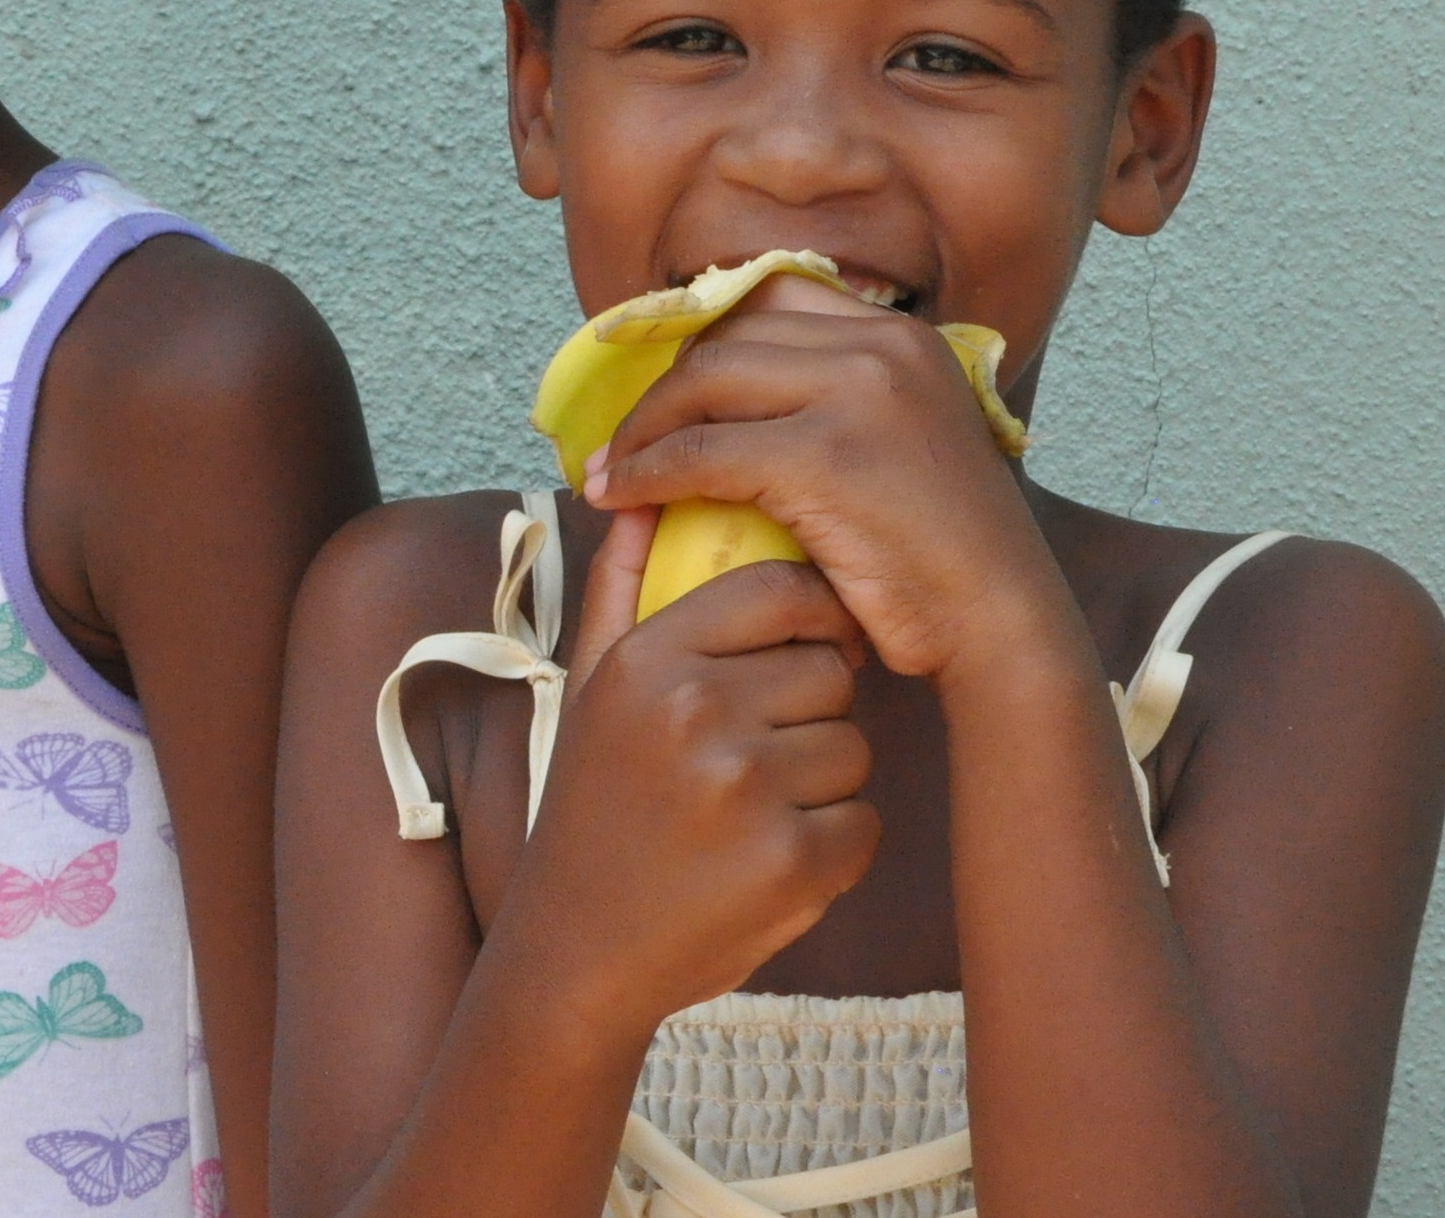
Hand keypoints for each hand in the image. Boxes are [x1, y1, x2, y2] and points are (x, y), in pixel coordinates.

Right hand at [497, 559, 878, 1031]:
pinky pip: (864, 822)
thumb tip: (639, 498)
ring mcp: (747, 789)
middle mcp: (696, 713)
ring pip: (855, 747)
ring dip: (823, 780)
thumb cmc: (593, 806)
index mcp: (649, 661)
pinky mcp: (794, 862)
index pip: (781, 591)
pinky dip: (833, 847)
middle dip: (809, 710)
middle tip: (751, 754)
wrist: (580, 946)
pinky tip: (768, 862)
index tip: (804, 647)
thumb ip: (619, 588)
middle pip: (831, 670)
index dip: (811, 615)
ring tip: (752, 811)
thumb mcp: (588, 689)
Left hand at [587, 273, 1069, 680]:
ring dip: (642, 430)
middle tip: (623, 439)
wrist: (1001, 623)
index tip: (666, 386)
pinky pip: (701, 451)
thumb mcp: (902, 442)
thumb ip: (838, 400)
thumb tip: (735, 390)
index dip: (705, 336)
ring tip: (611, 471)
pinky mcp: (824, 455)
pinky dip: (647, 473)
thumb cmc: (942, 555)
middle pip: (728, 338)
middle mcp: (883, 346)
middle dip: (661, 390)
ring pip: (703, 383)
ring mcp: (857, 393)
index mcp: (903, 337)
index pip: (774, 297)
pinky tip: (623, 499)